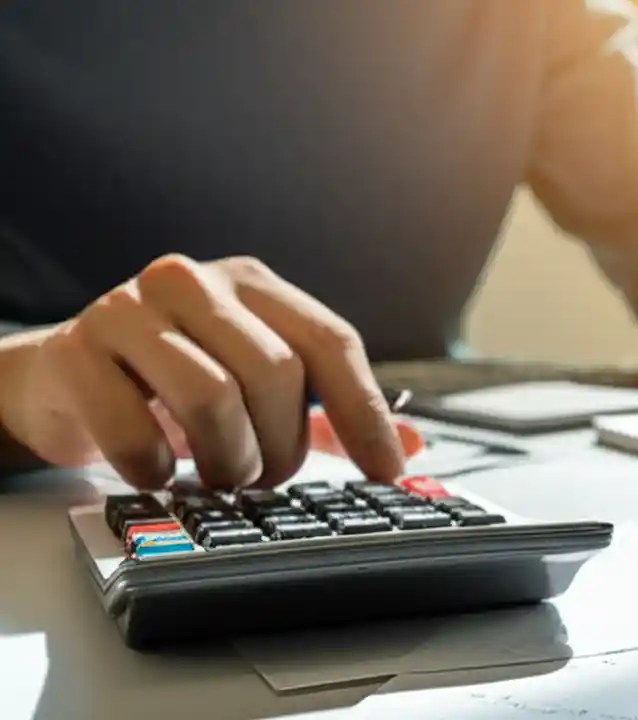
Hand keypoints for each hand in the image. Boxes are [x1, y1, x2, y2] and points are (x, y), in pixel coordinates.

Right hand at [0, 254, 404, 489]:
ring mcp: (128, 309)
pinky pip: (134, 430)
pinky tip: (156, 472)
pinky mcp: (73, 352)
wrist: (59, 378)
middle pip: (277, 373)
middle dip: (282, 447)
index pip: (331, 342)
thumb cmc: (168, 380)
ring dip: (226, 461)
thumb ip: (327, 415)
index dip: (366, 414)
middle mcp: (193, 282)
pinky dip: (155, 470)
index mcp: (252, 284)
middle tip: (265, 477)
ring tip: (216, 476)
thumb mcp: (254, 386)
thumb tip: (410, 445)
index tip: (386, 472)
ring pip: (213, 397)